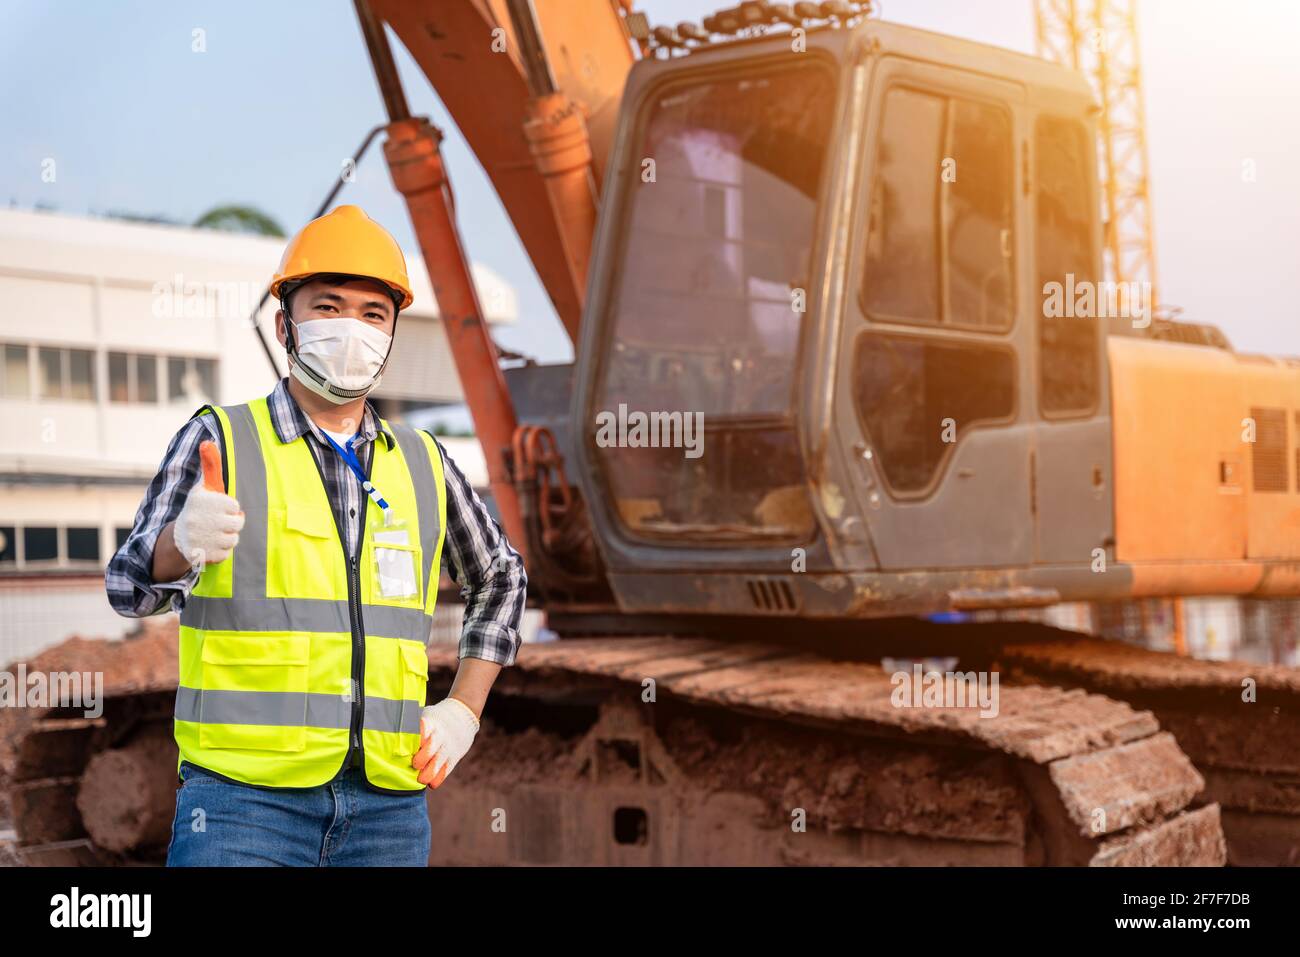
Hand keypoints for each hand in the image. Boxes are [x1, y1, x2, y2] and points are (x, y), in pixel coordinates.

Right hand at [173, 441, 244, 566]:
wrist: (178, 538)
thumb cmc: (198, 509)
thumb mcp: (204, 487)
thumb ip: (210, 466)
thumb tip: (208, 442)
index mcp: (202, 501)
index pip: (235, 506)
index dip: (230, 508)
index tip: (218, 509)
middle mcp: (199, 519)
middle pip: (238, 524)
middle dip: (231, 523)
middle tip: (218, 522)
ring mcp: (201, 538)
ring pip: (233, 539)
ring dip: (227, 537)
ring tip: (214, 533)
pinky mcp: (203, 555)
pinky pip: (227, 553)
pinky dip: (221, 550)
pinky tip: (210, 544)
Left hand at [411, 696, 478, 787]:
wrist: (461, 717)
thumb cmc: (434, 721)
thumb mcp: (424, 717)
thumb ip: (410, 727)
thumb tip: (385, 733)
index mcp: (429, 723)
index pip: (422, 729)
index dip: (414, 738)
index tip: (406, 746)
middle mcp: (439, 735)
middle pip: (431, 748)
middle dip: (422, 759)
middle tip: (414, 765)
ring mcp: (447, 747)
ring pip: (439, 762)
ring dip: (429, 773)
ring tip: (421, 780)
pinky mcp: (454, 757)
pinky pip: (446, 770)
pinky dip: (438, 778)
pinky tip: (431, 783)